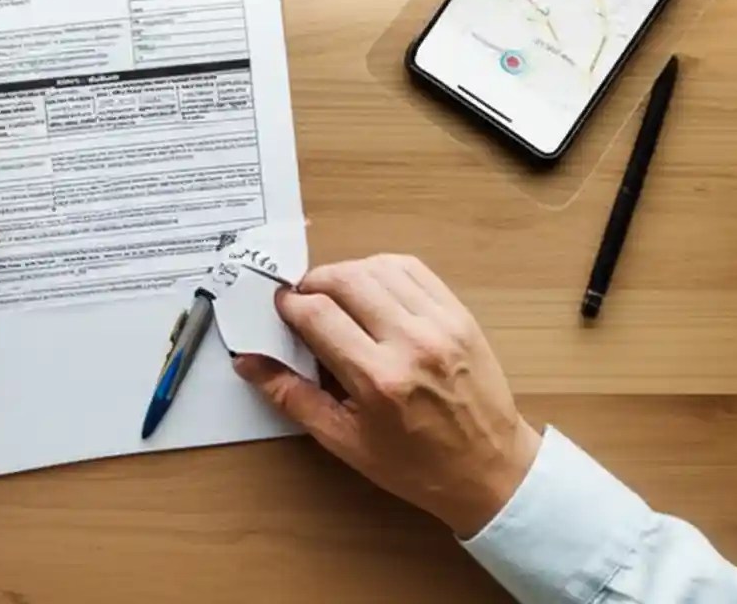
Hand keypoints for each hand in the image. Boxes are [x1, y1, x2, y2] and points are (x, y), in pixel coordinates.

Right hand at [234, 255, 540, 537]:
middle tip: (303, 300)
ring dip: (346, 272)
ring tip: (335, 295)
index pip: (317, 315)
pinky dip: (382, 269)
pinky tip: (371, 289)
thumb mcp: (344, 441)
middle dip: (313, 282)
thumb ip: (292, 396)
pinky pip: (413, 269)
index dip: (289, 304)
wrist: (489, 470)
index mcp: (378, 380)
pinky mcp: (459, 315)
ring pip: (378, 267)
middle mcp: (411, 343)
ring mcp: (440, 324)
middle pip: (346, 279)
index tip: (280, 309)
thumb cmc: (414, 465)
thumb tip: (248, 362)